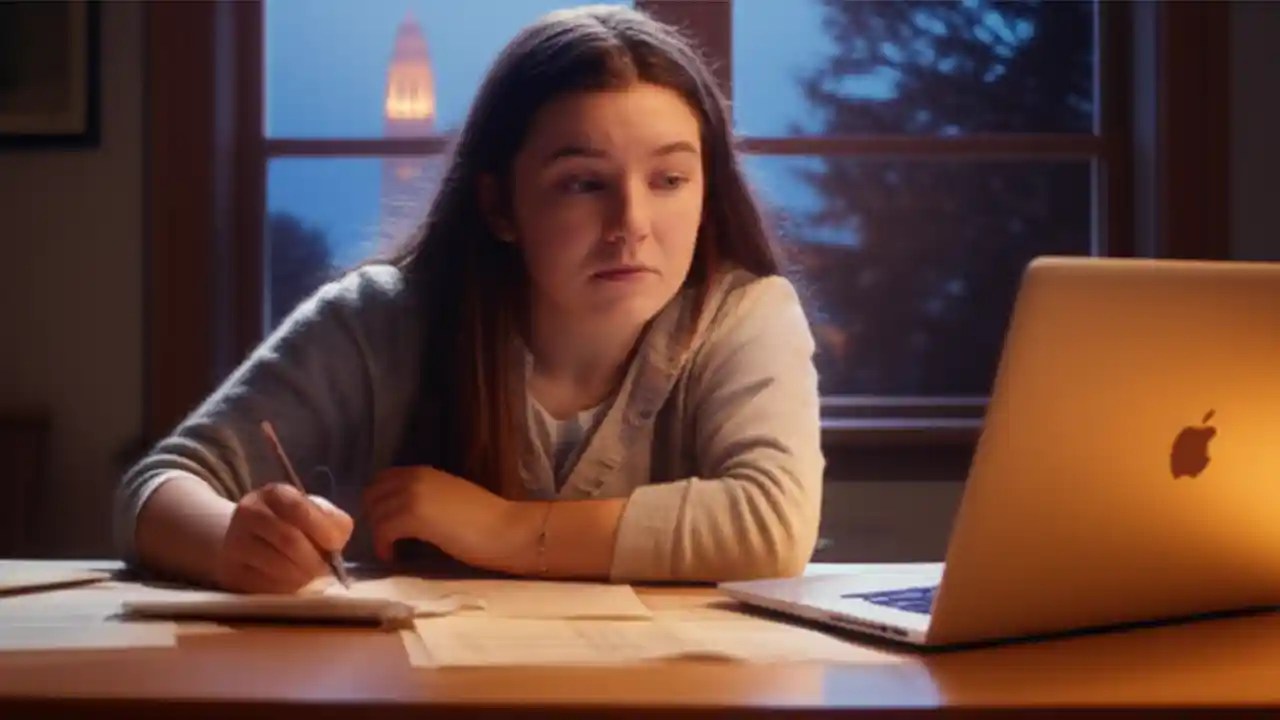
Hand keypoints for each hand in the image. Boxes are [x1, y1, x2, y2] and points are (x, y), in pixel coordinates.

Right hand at [214, 484, 353, 593]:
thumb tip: (336, 543)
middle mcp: (249, 512)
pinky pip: (264, 585)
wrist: (248, 539)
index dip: (322, 530)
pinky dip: (284, 588)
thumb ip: (332, 522)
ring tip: (308, 576)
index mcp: (275, 493)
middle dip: (314, 559)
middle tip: (324, 570)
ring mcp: (235, 541)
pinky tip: (289, 583)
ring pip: (277, 565)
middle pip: (289, 539)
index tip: (335, 546)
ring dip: (301, 576)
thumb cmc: (291, 525)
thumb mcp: (313, 513)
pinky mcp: (230, 571)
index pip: (299, 508)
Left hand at [363, 466, 517, 567]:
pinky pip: (383, 530)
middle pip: (372, 495)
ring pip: (376, 514)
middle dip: (373, 516)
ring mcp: (413, 495)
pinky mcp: (414, 517)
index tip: (384, 520)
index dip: (378, 501)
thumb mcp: (449, 499)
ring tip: (389, 549)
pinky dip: (383, 545)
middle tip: (384, 537)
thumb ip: (426, 498)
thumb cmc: (487, 519)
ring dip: (377, 534)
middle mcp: (414, 478)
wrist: (506, 529)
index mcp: (423, 472)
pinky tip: (392, 556)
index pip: (382, 479)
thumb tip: (406, 514)